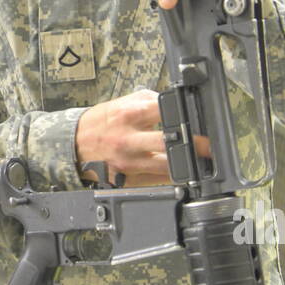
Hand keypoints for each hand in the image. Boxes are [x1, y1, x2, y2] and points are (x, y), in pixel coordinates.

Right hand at [75, 89, 210, 187]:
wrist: (74, 142)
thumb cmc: (102, 121)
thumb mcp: (124, 103)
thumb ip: (151, 103)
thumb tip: (179, 107)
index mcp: (130, 113)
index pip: (166, 111)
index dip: (188, 116)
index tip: (203, 122)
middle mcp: (129, 138)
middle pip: (167, 142)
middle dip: (194, 145)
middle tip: (210, 147)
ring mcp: (128, 160)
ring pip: (165, 167)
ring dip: (186, 166)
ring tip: (201, 163)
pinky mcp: (126, 177)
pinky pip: (156, 181)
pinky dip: (172, 178)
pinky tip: (183, 175)